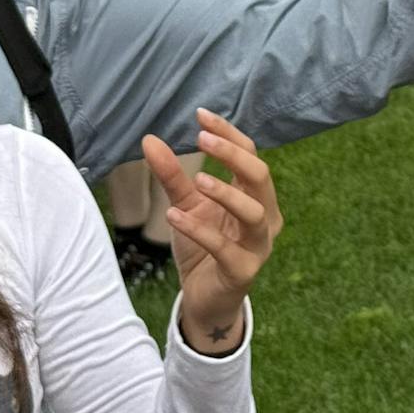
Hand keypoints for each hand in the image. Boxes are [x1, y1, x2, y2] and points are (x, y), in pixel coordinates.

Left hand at [145, 111, 280, 355]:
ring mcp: (258, 246)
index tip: (200, 115)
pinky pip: (225, 249)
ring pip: (253, 213)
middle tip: (201, 140)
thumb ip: (172, 175)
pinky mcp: (243, 272)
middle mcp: (264, 217)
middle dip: (233, 155)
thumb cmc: (201, 246)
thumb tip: (149, 139)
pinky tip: (173, 217)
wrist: (203, 298)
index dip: (229, 134)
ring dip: (226, 194)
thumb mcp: (185, 205)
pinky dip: (200, 231)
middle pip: (260, 177)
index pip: (250, 155)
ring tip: (198, 181)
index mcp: (254, 195)